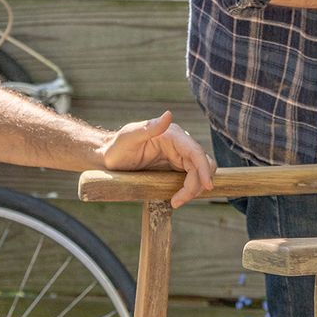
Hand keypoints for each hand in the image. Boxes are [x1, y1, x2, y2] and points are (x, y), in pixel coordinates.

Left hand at [99, 110, 216, 208]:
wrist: (110, 159)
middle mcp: (179, 144)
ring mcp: (179, 157)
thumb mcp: (130, 137)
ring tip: (175, 201)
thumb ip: (149, 127)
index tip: (206, 186)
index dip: (204, 168)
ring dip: (193, 189)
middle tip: (178, 201)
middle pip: (202, 164)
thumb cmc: (117, 147)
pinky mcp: (176, 168)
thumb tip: (169, 115)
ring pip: (199, 173)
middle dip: (197, 184)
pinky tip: (175, 198)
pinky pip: (191, 179)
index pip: (195, 151)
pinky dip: (188, 190)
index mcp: (172, 135)